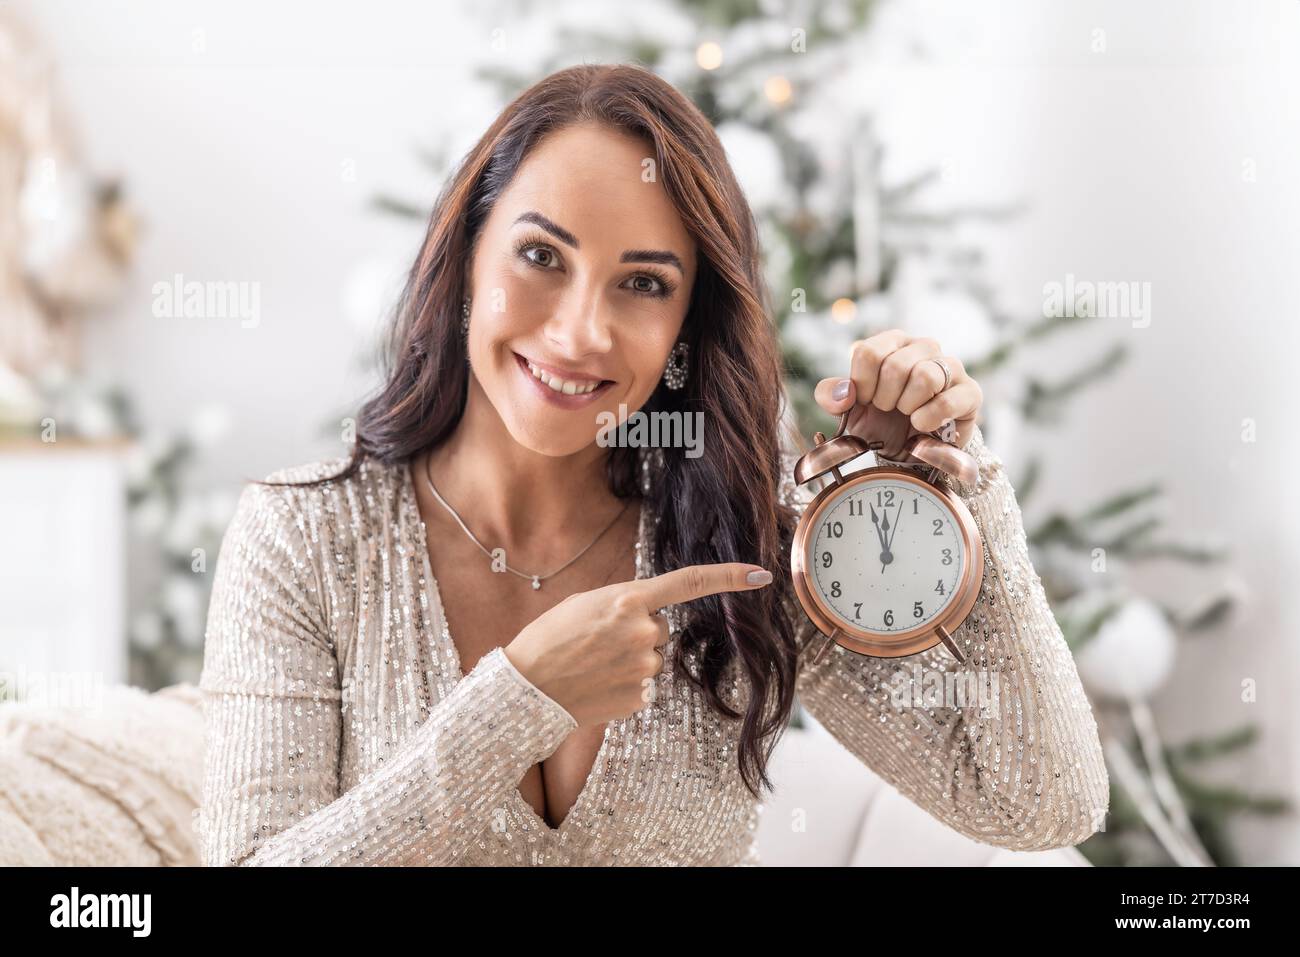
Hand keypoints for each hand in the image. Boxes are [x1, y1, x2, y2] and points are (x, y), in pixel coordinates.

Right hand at [504, 563, 771, 726]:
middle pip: (660, 629)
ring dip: (629, 661)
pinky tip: (597, 684)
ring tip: (592, 664)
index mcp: (628, 599)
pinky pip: (644, 686)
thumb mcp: (585, 603)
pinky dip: (624, 685)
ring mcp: (644, 668)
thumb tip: (651, 616)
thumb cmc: (549, 638)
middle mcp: (643, 632)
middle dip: (637, 633)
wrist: (526, 688)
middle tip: (597, 641)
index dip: (730, 577)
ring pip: (651, 659)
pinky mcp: (640, 697)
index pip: (690, 583)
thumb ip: (625, 603)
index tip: (761, 575)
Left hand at [814, 329, 982, 479]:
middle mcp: (923, 347)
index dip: (862, 385)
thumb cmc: (881, 421)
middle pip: (896, 366)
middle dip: (884, 399)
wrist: (912, 449)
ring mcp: (950, 366)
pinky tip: (922, 426)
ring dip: (907, 406)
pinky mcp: (969, 392)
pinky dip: (928, 419)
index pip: (869, 352)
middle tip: (888, 410)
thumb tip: (844, 394)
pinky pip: (947, 400)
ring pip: (925, 376)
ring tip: (907, 415)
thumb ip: (832, 395)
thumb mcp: (849, 409)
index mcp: (892, 342)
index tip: (865, 401)